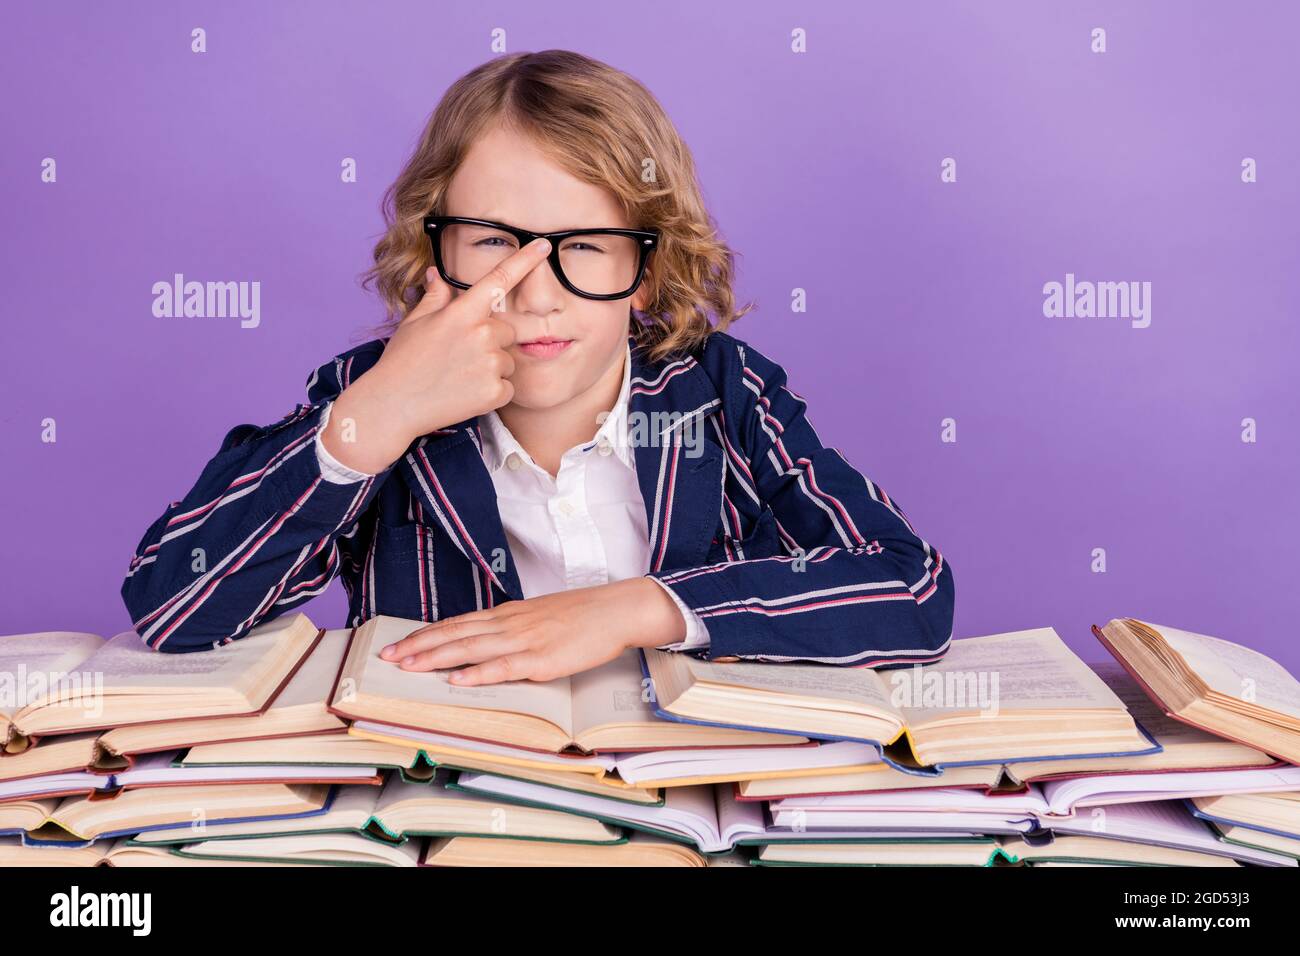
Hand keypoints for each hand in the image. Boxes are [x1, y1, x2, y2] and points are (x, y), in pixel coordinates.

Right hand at [321, 238, 551, 472]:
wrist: (394, 405)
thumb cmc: (402, 361)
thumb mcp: (415, 322)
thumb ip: (435, 297)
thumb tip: (435, 274)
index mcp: (462, 313)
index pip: (499, 279)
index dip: (525, 260)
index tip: (544, 245)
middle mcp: (481, 334)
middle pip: (508, 331)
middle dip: (492, 340)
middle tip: (462, 355)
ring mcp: (490, 364)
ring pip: (507, 360)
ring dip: (492, 367)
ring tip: (460, 376)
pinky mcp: (495, 392)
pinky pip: (507, 386)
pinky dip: (492, 391)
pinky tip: (466, 392)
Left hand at [377, 578, 686, 684]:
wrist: (615, 610)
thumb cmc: (581, 616)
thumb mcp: (539, 616)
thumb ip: (512, 628)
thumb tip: (487, 640)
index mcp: (507, 614)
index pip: (457, 623)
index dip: (426, 635)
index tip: (399, 644)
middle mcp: (508, 624)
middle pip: (455, 634)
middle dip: (419, 647)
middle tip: (387, 658)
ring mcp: (523, 640)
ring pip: (471, 649)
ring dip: (436, 658)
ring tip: (408, 667)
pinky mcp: (541, 658)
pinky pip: (503, 667)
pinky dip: (478, 673)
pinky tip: (457, 680)